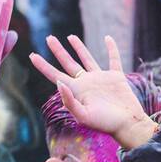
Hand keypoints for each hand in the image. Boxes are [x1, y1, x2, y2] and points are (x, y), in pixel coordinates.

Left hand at [29, 35, 157, 148]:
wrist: (128, 125)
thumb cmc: (106, 124)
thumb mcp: (84, 116)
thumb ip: (69, 101)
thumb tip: (59, 83)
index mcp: (77, 91)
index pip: (56, 75)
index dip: (43, 66)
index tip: (32, 55)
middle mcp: (87, 83)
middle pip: (68, 63)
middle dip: (58, 50)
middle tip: (49, 38)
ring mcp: (101, 79)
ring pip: (87, 59)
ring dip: (79, 47)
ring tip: (70, 36)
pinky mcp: (116, 77)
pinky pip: (113, 59)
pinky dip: (112, 48)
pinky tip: (108, 38)